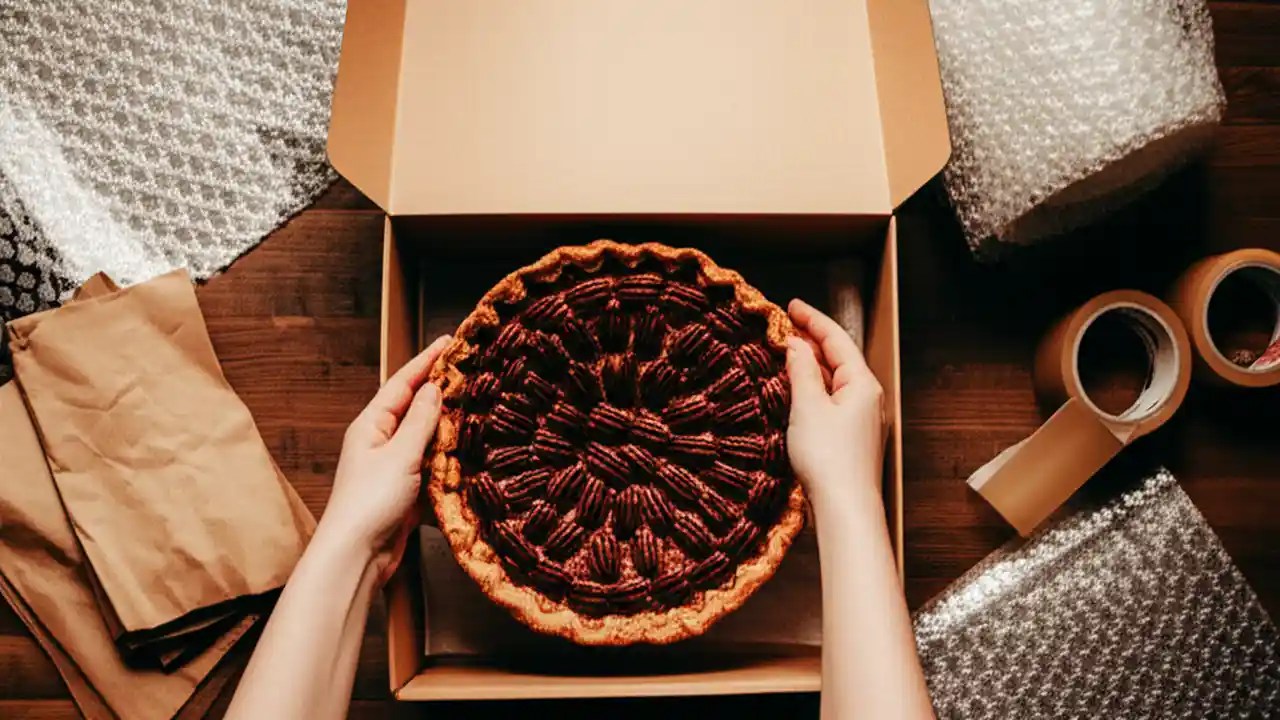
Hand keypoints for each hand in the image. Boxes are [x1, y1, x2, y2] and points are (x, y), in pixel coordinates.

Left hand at [318, 335, 450, 583]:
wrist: (355, 556)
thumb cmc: (370, 502)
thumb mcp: (400, 454)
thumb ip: (421, 420)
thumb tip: (435, 388)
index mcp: (371, 425)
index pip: (403, 382)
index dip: (427, 361)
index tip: (450, 341)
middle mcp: (380, 443)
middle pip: (415, 410)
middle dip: (443, 395)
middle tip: (473, 376)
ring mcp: (392, 470)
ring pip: (427, 442)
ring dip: (449, 433)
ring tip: (480, 416)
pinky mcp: (404, 496)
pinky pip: (431, 473)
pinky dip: (448, 468)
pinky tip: (469, 465)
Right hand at [785, 299, 885, 511]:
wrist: (845, 508)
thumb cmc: (828, 458)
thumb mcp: (808, 407)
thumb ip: (801, 371)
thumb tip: (795, 346)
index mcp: (862, 384)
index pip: (837, 340)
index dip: (813, 320)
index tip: (792, 305)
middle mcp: (868, 398)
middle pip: (839, 359)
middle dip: (812, 340)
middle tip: (785, 326)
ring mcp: (862, 420)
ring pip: (835, 381)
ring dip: (811, 365)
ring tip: (787, 353)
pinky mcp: (852, 439)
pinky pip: (833, 401)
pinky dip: (815, 388)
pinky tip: (798, 391)